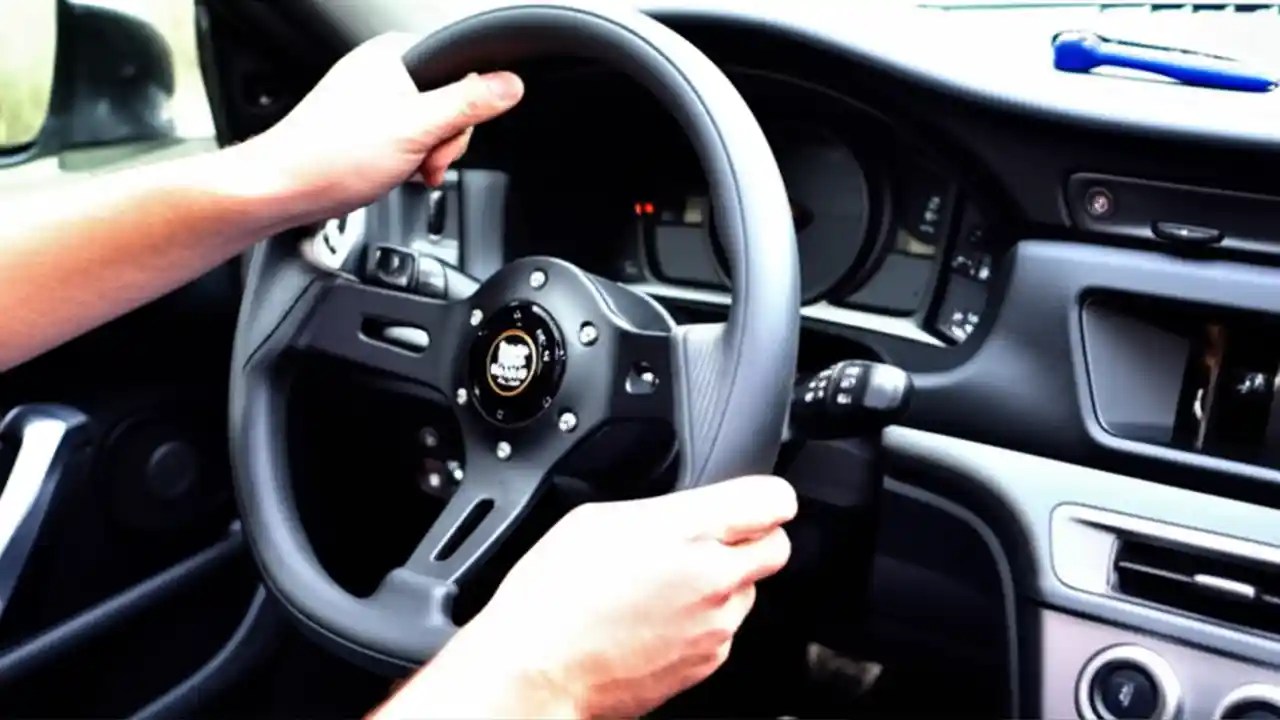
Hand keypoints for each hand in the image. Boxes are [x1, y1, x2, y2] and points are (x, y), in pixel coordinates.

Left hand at [241, 32, 523, 225]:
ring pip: (431, 127)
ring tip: (403, 170)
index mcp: (395, 54)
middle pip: (450, 103)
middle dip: (443, 141)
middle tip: (422, 159)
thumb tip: (511, 83)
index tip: (448, 135)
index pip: (462, 70)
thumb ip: (469, 103)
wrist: (285, 188)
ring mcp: (374, 100)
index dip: (466, 110)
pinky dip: (409, 161)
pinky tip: (394, 174)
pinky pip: (409, 141)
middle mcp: (384, 71)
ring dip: (427, 155)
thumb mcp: (418, 127)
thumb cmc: (334, 155)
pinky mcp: (367, 128)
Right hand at [375, 476, 796, 718]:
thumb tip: (689, 513)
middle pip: (777, 547)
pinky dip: (702, 621)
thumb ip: (663, 512)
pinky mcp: (707, 662)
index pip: (774, 500)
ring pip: (749, 591)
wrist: (537, 671)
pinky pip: (723, 630)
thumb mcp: (598, 519)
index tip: (752, 501)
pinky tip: (655, 618)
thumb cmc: (553, 598)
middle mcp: (713, 579)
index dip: (764, 497)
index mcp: (687, 531)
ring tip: (663, 585)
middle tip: (709, 541)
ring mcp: (714, 626)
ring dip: (722, 583)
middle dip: (752, 539)